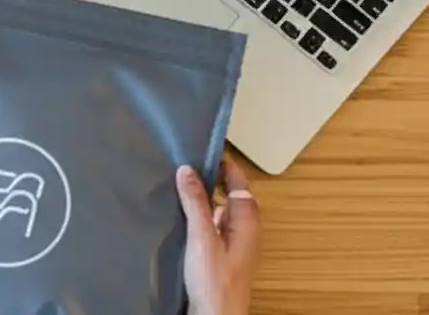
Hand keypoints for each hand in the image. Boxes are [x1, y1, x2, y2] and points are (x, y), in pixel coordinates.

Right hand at [176, 157, 260, 314]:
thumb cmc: (215, 281)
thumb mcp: (202, 236)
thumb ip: (196, 202)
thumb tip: (187, 170)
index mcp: (247, 221)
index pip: (239, 182)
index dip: (225, 164)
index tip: (207, 148)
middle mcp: (245, 230)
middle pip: (231, 195)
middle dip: (212, 179)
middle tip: (188, 164)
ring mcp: (234, 244)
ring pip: (221, 211)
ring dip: (205, 199)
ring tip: (180, 186)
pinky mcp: (222, 255)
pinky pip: (213, 226)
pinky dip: (201, 216)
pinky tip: (182, 217)